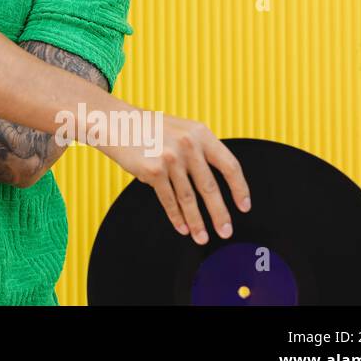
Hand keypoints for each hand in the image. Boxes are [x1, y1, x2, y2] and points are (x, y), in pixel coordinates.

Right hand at [95, 113, 250, 244]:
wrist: (116, 122)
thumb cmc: (149, 128)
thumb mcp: (181, 129)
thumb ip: (200, 149)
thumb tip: (217, 182)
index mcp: (201, 133)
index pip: (229, 165)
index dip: (239, 188)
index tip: (244, 206)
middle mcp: (188, 145)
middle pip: (210, 187)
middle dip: (220, 214)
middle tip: (226, 231)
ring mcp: (170, 158)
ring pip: (189, 198)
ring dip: (197, 222)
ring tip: (202, 238)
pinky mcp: (152, 171)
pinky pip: (169, 200)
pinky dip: (177, 217)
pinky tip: (182, 227)